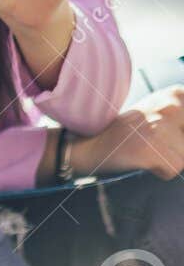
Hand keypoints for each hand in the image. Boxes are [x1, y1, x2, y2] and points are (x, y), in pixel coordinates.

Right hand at [68, 85, 183, 178]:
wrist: (91, 144)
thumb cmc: (131, 133)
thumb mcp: (161, 113)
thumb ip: (183, 118)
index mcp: (175, 94)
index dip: (181, 137)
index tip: (170, 136)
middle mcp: (169, 106)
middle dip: (179, 149)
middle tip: (157, 144)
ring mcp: (158, 127)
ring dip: (170, 161)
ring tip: (149, 152)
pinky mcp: (149, 148)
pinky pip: (172, 170)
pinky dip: (160, 171)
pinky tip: (142, 160)